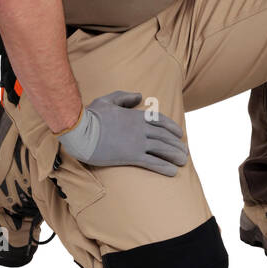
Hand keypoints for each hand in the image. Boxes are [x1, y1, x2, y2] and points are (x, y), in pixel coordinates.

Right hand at [58, 91, 188, 175]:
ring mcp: (137, 142)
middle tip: (185, 152)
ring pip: (162, 149)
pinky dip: (164, 167)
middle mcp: (141, 129)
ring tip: (183, 161)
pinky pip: (152, 162)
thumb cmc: (91, 116)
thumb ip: (125, 97)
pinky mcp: (131, 156)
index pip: (160, 121)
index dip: (172, 128)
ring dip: (175, 155)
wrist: (81, 131)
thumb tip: (139, 95)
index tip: (180, 134)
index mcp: (136, 116)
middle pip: (165, 136)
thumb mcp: (109, 100)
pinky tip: (173, 172)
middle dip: (177, 144)